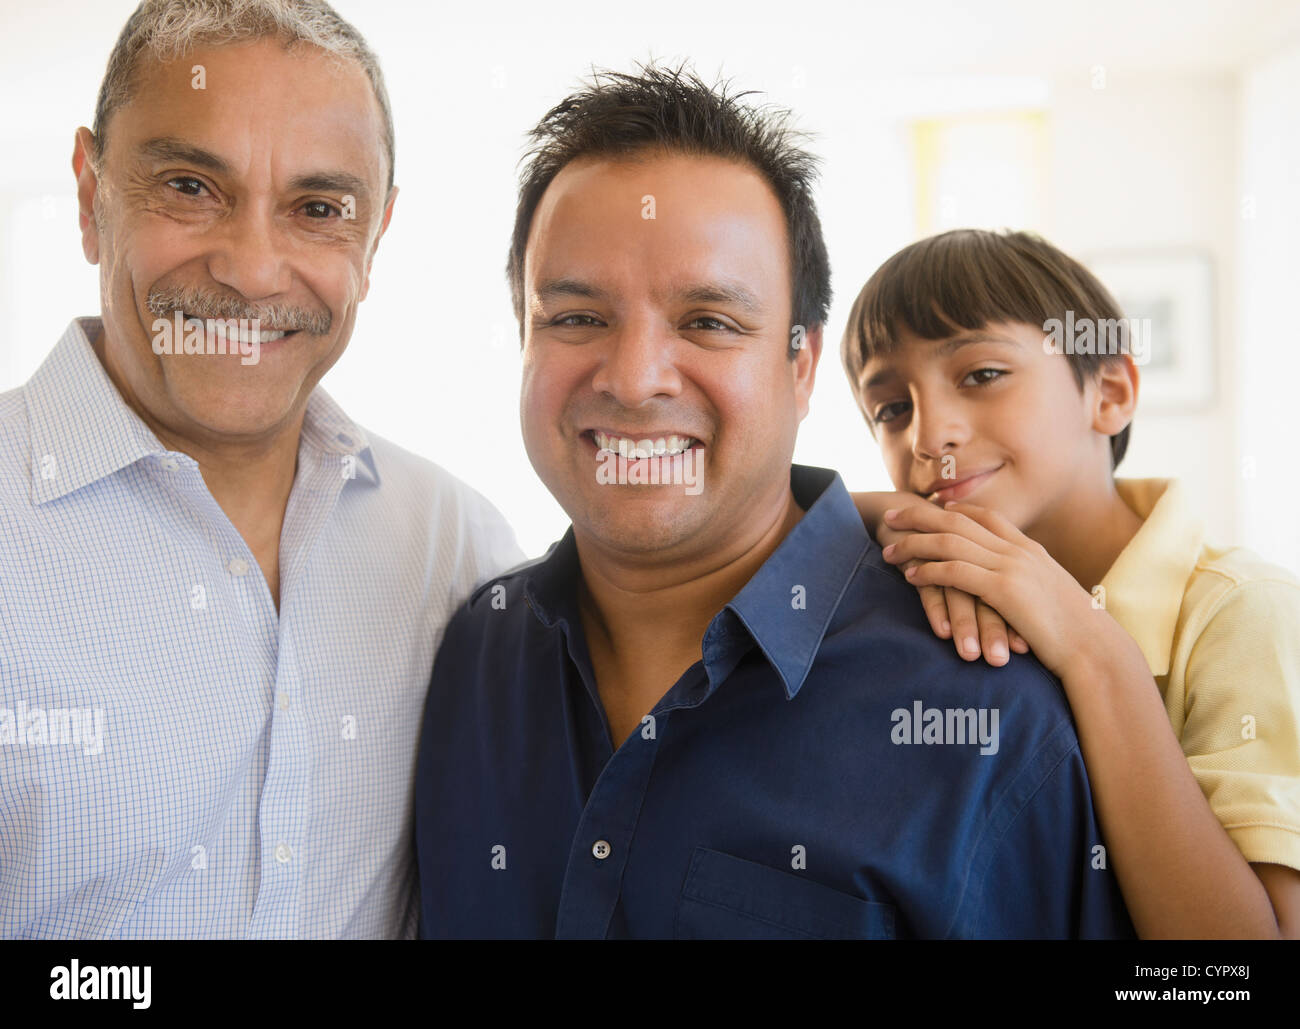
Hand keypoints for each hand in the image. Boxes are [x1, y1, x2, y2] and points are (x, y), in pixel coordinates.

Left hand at [879, 500, 1096, 676]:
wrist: (1095, 648)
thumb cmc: (1076, 633)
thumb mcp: (1052, 598)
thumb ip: (1031, 584)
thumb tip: (1018, 589)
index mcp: (1030, 549)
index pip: (985, 516)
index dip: (954, 510)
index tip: (930, 507)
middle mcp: (1019, 551)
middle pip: (958, 521)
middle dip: (919, 516)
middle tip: (891, 516)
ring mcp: (1012, 567)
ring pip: (950, 543)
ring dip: (915, 544)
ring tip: (889, 550)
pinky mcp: (1004, 590)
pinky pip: (956, 572)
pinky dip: (929, 571)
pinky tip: (909, 576)